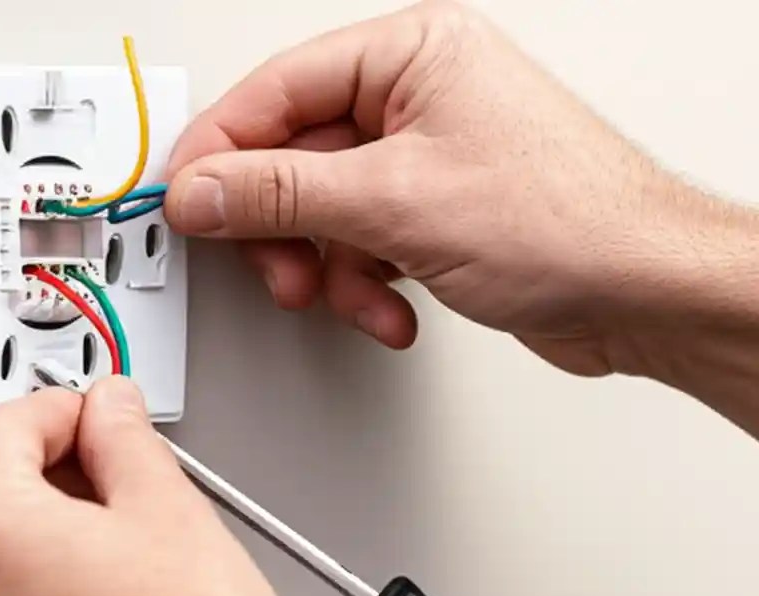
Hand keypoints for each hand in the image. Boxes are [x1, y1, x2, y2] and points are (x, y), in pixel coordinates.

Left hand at [0, 378, 319, 595]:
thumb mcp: (168, 510)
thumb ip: (125, 437)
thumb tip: (112, 410)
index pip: (4, 423)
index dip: (67, 408)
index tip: (103, 415)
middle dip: (54, 468)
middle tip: (122, 478)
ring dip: (44, 527)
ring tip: (123, 551)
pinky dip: (32, 585)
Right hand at [163, 0, 755, 379]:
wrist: (647, 294)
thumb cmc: (571, 221)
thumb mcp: (394, 202)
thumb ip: (280, 194)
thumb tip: (202, 189)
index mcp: (411, 53)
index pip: (275, 90)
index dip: (220, 150)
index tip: (183, 199)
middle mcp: (415, 97)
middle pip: (292, 156)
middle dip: (282, 226)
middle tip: (274, 263)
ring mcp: (423, 157)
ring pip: (322, 211)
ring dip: (327, 267)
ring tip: (347, 294)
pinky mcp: (432, 212)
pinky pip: (360, 242)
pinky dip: (364, 284)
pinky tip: (391, 308)